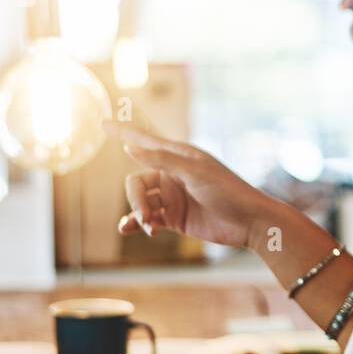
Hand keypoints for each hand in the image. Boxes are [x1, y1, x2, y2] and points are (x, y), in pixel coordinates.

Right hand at [109, 123, 281, 248]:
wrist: (250, 223)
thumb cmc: (228, 191)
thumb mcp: (195, 172)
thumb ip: (162, 159)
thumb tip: (129, 147)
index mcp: (179, 156)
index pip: (144, 141)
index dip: (123, 132)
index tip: (102, 124)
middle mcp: (173, 174)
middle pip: (137, 183)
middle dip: (136, 200)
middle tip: (146, 216)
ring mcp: (173, 197)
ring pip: (141, 202)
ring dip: (139, 214)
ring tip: (149, 227)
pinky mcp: (176, 218)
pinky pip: (148, 219)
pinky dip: (138, 224)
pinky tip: (131, 229)